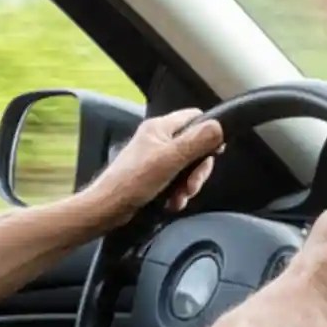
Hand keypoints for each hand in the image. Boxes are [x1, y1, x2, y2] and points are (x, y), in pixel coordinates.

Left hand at [88, 108, 224, 223]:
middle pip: (195, 147)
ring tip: (179, 199)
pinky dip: (177, 194)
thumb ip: (196, 142)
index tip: (214, 153)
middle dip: (197, 170)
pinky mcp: (152, 177)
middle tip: (191, 186)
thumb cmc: (134, 181)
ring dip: (187, 186)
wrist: (107, 208)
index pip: (195, 117)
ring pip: (187, 168)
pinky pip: (175, 182)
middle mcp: (158, 139)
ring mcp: (155, 158)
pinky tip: (172, 204)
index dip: (209, 133)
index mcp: (160, 127)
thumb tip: (219, 126)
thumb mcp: (170, 159)